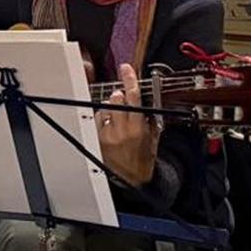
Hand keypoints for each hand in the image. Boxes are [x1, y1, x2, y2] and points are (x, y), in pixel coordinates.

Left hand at [95, 63, 159, 187]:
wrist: (132, 181)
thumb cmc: (143, 160)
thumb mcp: (153, 138)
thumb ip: (149, 117)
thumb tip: (143, 98)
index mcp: (138, 128)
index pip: (133, 97)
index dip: (130, 79)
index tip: (126, 69)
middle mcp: (121, 130)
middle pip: (116, 98)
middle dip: (120, 96)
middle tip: (124, 100)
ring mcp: (107, 134)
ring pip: (104, 107)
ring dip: (111, 108)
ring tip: (118, 121)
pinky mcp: (97, 139)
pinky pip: (97, 119)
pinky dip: (102, 119)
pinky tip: (109, 128)